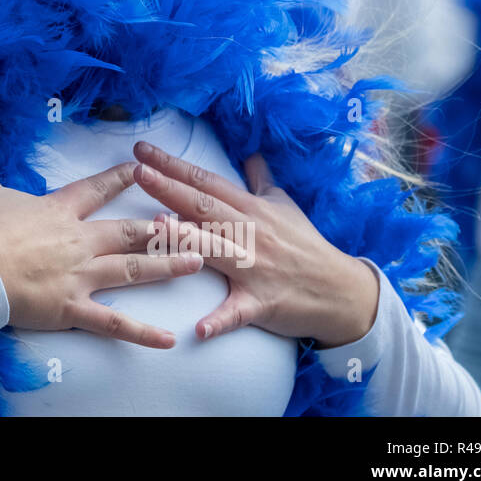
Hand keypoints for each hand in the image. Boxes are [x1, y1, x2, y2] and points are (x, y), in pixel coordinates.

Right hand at [0, 105, 205, 347]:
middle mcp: (78, 240)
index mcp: (58, 210)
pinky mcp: (72, 307)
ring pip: (133, 269)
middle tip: (193, 225)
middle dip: (163, 227)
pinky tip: (169, 340)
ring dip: (167, 266)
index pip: (95, 190)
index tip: (142, 169)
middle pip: (129, 231)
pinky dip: (141, 333)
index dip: (119, 178)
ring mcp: (79, 275)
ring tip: (198, 263)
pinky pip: (113, 323)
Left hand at [132, 141, 379, 348]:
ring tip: (156, 227)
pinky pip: (237, 312)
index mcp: (251, 209)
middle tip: (138, 172)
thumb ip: (261, 180)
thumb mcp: (284, 206)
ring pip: (216, 250)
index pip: (207, 182)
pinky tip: (198, 329)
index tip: (142, 151)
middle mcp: (249, 233)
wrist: (342, 291)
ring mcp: (255, 268)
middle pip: (204, 208)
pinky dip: (219, 320)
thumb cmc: (305, 245)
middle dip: (170, 189)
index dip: (174, 165)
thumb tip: (251, 153)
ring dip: (187, 239)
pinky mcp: (261, 302)